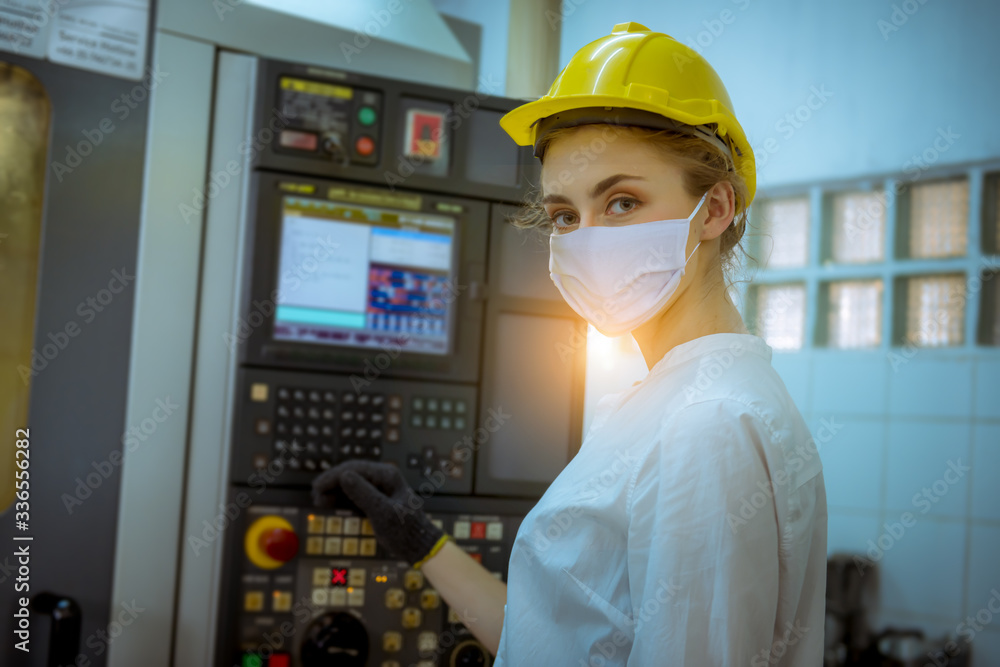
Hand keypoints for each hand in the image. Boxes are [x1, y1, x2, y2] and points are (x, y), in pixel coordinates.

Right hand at [311, 460, 448, 567]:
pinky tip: (329, 504)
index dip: (333, 476)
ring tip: (318, 500)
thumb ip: (363, 493)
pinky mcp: (375, 499)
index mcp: (387, 476)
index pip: (354, 469)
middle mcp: (382, 478)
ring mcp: (378, 488)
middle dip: (331, 483)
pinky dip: (341, 498)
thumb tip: (344, 475)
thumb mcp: (382, 513)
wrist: (418, 546)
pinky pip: (354, 494)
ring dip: (334, 491)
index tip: (317, 487)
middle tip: (315, 494)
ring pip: (350, 484)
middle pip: (350, 474)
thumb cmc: (405, 530)